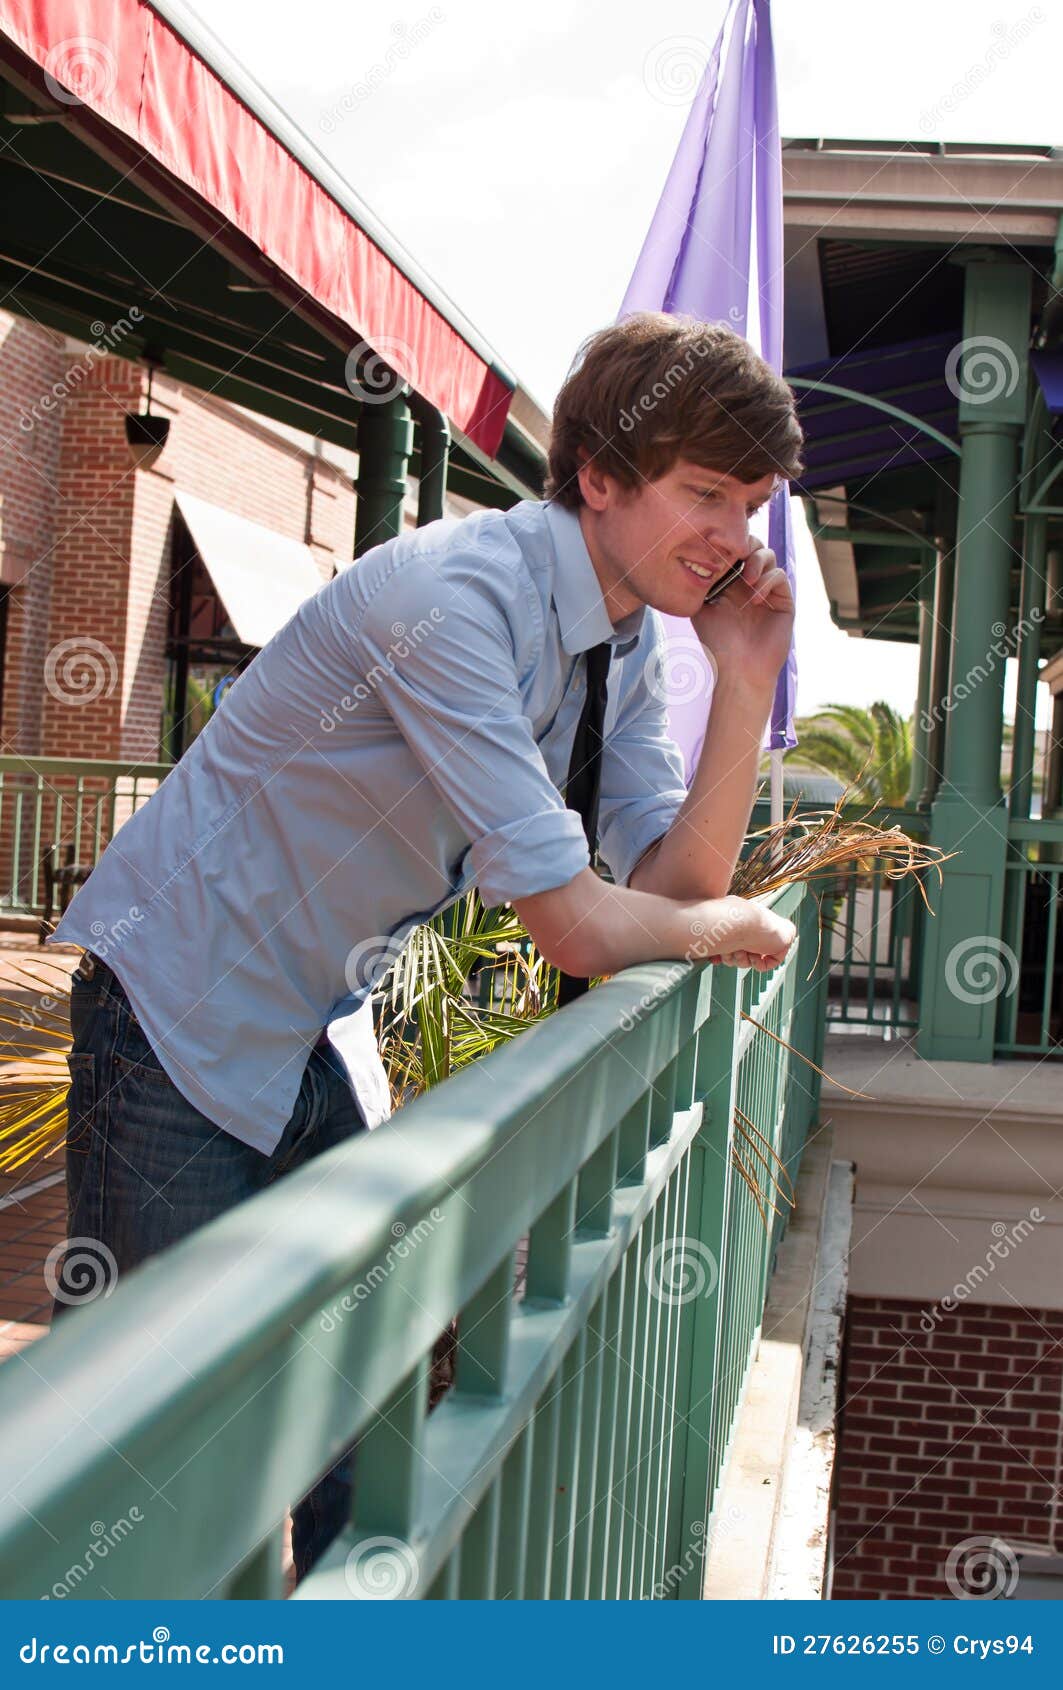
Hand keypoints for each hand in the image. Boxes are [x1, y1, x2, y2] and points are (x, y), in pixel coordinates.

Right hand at [684, 894, 795, 970]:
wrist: (733, 920)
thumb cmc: (716, 920)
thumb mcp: (703, 925)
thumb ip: (703, 933)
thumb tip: (675, 935)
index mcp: (739, 918)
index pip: (735, 943)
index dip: (726, 953)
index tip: (717, 954)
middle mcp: (754, 924)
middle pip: (745, 953)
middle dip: (734, 958)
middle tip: (728, 952)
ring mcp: (770, 930)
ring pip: (755, 958)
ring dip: (743, 959)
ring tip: (736, 950)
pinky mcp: (785, 938)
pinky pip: (773, 962)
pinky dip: (761, 963)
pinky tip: (752, 954)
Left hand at [690, 538, 793, 689]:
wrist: (738, 668)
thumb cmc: (717, 642)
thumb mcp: (701, 608)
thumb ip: (701, 582)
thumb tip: (697, 556)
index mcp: (730, 581)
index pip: (732, 550)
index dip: (727, 544)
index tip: (716, 551)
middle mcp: (750, 582)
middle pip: (752, 545)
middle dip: (743, 546)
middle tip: (734, 559)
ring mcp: (768, 590)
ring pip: (768, 555)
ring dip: (756, 561)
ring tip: (746, 580)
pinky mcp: (784, 601)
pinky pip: (779, 577)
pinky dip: (766, 582)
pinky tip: (754, 599)